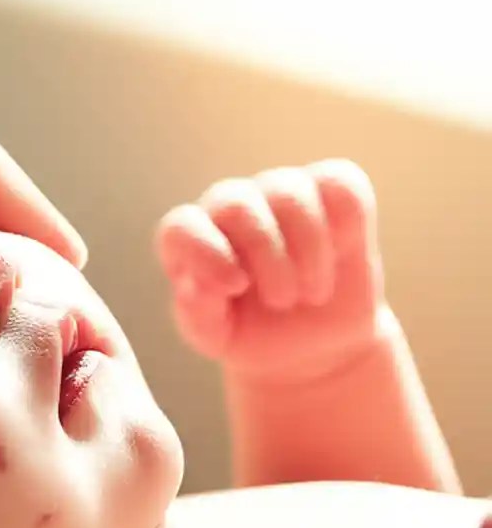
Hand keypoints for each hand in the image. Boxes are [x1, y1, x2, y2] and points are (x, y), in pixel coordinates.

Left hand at [155, 159, 384, 380]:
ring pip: (290, 192)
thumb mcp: (216, 336)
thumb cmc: (250, 333)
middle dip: (265, 256)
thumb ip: (197, 314)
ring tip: (311, 293)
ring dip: (308, 248)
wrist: (311, 344)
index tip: (234, 287)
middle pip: (237, 205)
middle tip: (282, 301)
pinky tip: (341, 254)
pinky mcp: (331, 193)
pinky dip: (346, 222)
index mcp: (191, 239)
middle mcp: (231, 207)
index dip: (204, 252)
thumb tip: (196, 287)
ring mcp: (281, 194)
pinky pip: (341, 183)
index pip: (181, 227)